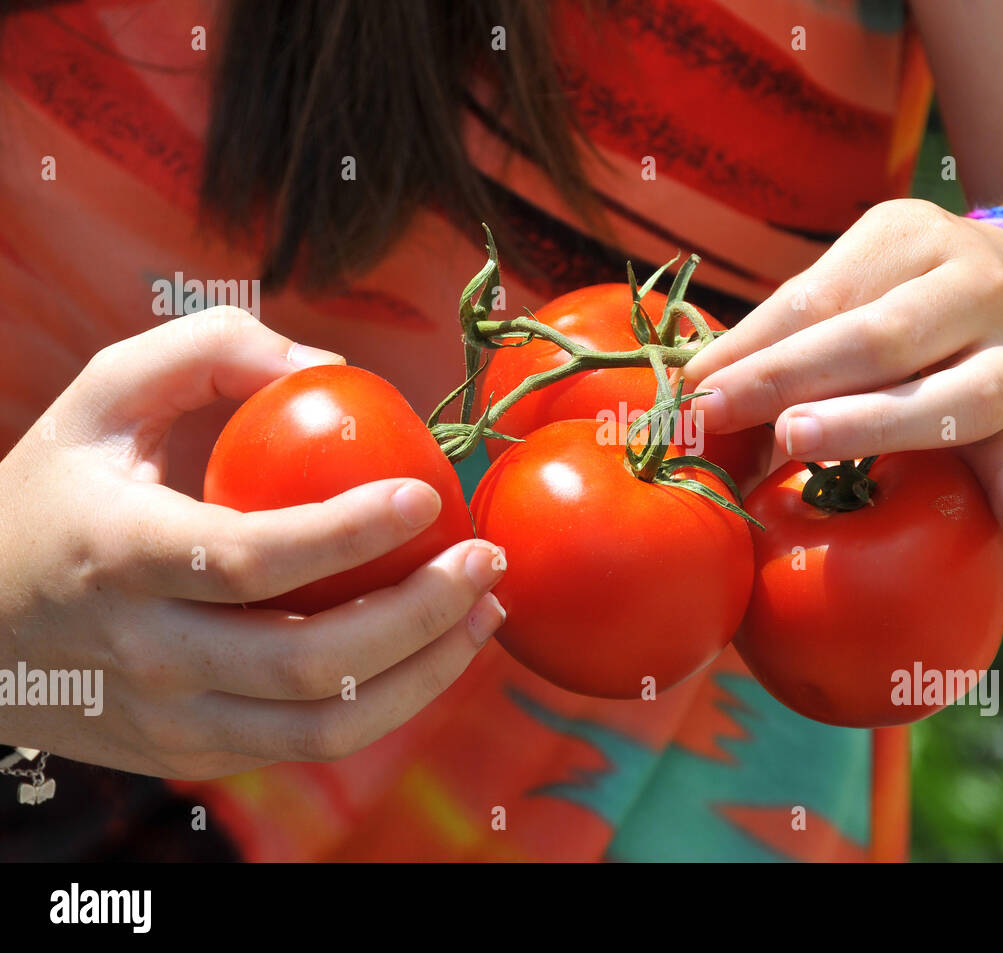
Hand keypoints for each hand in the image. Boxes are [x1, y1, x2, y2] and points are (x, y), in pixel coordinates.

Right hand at [0, 308, 505, 779]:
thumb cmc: (53, 500)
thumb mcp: (100, 400)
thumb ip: (208, 351)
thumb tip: (330, 366)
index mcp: (120, 556)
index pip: (254, 557)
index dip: (354, 529)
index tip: (427, 493)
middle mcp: (148, 654)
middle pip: (312, 659)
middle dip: (425, 612)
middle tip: (486, 558)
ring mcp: (172, 720)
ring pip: (327, 723)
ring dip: (429, 671)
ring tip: (486, 612)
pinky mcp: (195, 756)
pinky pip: (313, 743)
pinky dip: (391, 702)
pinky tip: (435, 648)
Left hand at [685, 198, 1002, 558]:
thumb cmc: (899, 299)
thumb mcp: (851, 288)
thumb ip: (785, 336)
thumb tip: (695, 395)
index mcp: (911, 237)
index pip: (821, 295)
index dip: (753, 344)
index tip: (694, 387)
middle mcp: (975, 284)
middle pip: (878, 336)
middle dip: (788, 376)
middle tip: (717, 414)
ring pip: (950, 396)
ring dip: (870, 424)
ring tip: (798, 441)